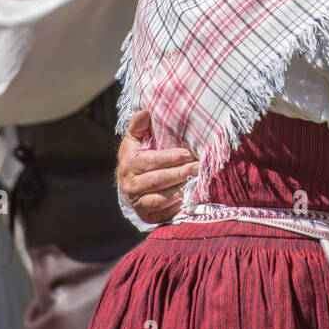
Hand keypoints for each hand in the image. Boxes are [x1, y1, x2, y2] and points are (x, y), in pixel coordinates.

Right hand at [115, 109, 198, 223]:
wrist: (129, 183)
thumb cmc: (138, 155)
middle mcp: (130, 185)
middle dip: (180, 174)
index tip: (188, 154)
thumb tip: (145, 112)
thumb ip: (138, 125)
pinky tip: (190, 199)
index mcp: (128, 163)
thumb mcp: (135, 139)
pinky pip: (162, 214)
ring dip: (180, 191)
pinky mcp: (146, 216)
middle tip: (200, 168)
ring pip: (160, 199)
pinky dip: (176, 208)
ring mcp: (138, 202)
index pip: (151, 161)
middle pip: (157, 180)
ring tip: (197, 183)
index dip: (170, 158)